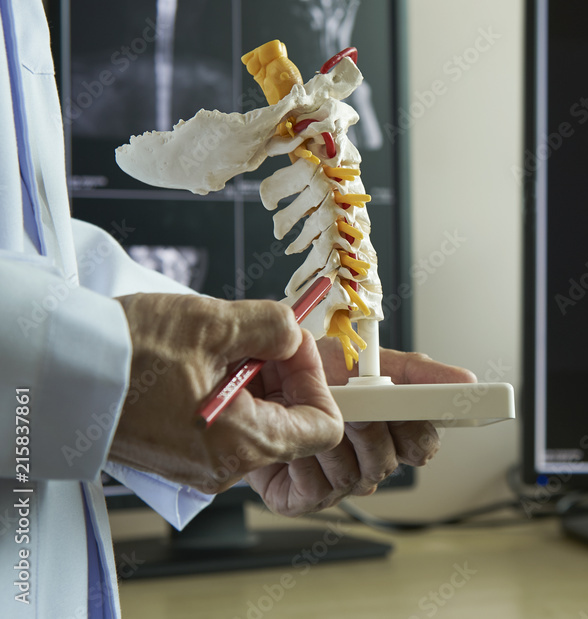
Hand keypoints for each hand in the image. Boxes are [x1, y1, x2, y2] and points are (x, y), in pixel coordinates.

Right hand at [109, 294, 342, 493]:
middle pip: (290, 422)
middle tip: (263, 334)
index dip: (318, 380)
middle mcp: (226, 465)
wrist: (59, 374)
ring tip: (225, 342)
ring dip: (255, 377)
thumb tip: (294, 332)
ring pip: (257, 420)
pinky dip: (228, 391)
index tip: (294, 346)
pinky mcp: (177, 454)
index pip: (325, 428)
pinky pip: (224, 425)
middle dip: (285, 372)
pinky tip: (203, 360)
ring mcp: (200, 464)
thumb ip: (274, 327)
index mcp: (245, 443)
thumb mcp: (215, 324)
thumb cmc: (128, 354)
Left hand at [246, 340, 475, 515]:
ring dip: (335, 439)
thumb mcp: (368, 360)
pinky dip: (305, 458)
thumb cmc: (310, 369)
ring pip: (356, 476)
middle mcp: (366, 459)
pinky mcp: (300, 498)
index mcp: (391, 430)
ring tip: (316, 410)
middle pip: (391, 462)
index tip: (426, 412)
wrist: (251, 377)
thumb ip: (417, 372)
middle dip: (375, 430)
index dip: (423, 431)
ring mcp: (335, 482)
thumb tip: (465, 380)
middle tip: (361, 404)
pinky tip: (295, 436)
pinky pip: (317, 489)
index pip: (424, 443)